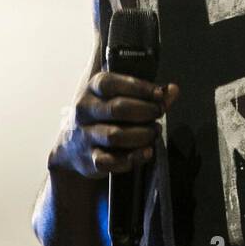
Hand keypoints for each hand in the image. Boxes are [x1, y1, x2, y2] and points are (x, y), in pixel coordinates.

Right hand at [50, 71, 178, 179]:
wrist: (71, 146)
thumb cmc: (102, 115)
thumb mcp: (117, 97)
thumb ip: (146, 94)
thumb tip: (172, 90)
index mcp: (91, 89)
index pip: (111, 83)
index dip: (138, 88)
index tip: (159, 94)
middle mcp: (84, 110)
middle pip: (116, 108)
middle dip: (144, 111)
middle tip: (159, 113)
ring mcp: (85, 136)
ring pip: (115, 135)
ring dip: (141, 134)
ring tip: (155, 132)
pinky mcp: (90, 160)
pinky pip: (112, 161)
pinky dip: (133, 157)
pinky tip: (147, 152)